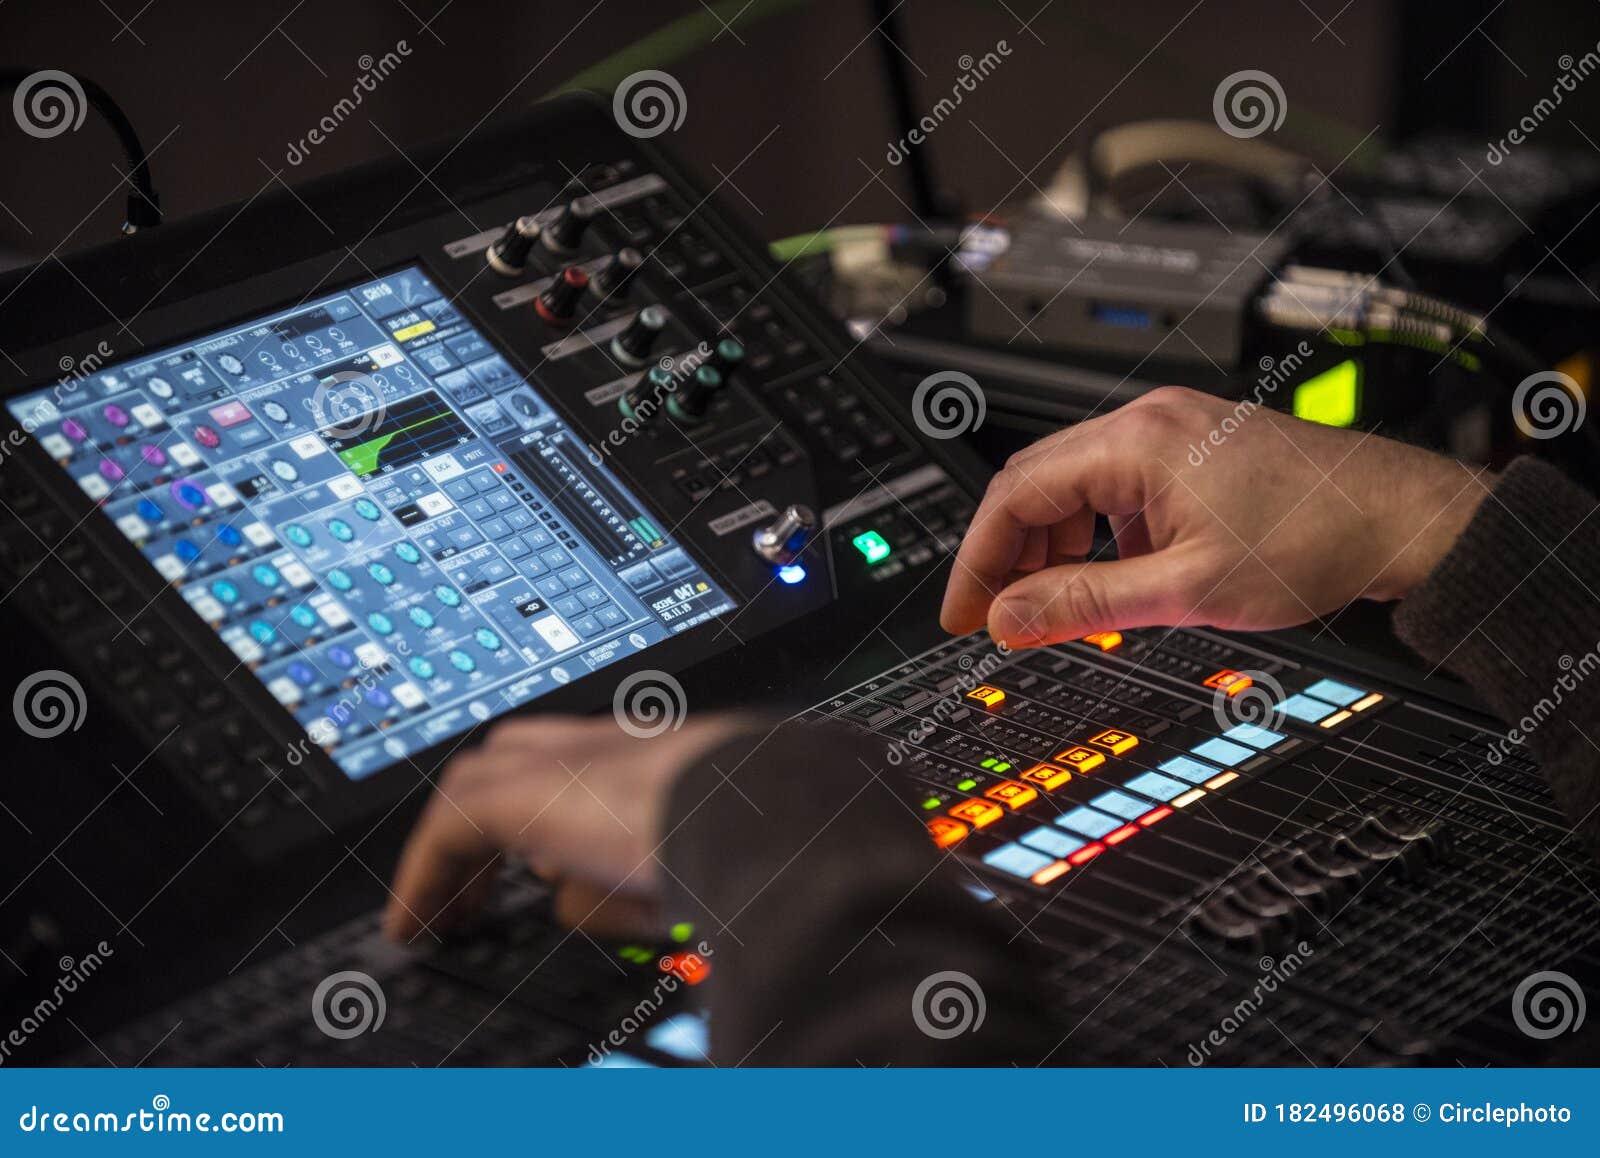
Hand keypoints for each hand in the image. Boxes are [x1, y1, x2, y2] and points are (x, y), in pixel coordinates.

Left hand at [384, 713, 752, 943]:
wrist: (775, 812)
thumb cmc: (783, 844)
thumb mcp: (727, 867)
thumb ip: (668, 878)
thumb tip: (601, 904)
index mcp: (679, 759)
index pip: (600, 767)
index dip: (566, 810)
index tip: (551, 867)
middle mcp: (623, 747)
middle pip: (528, 755)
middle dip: (497, 813)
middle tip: (481, 881)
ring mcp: (577, 757)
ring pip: (489, 781)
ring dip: (460, 849)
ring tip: (436, 912)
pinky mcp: (531, 788)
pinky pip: (453, 825)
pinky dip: (427, 874)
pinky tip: (413, 925)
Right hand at [941, 386, 1489, 647]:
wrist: (1404, 519)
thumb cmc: (1319, 539)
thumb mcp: (1186, 590)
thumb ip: (1084, 603)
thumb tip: (1010, 619)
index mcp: (1138, 441)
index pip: (1016, 495)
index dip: (979, 561)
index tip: (965, 613)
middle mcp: (1149, 422)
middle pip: (1037, 483)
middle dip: (1009, 555)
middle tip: (999, 617)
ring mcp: (1173, 430)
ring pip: (1075, 485)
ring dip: (1054, 546)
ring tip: (1058, 604)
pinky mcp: (1195, 449)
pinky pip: (1116, 487)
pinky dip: (1098, 534)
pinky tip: (1116, 576)